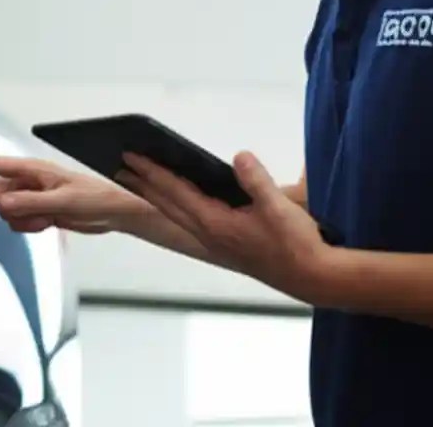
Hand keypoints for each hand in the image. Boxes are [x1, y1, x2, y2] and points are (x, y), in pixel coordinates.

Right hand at [0, 154, 145, 233]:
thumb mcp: (62, 201)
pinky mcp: (37, 211)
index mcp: (33, 169)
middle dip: (10, 207)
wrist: (112, 212)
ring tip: (48, 217)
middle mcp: (29, 181)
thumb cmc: (95, 197)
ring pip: (6, 212)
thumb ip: (29, 202)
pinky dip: (30, 227)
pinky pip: (18, 223)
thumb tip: (1, 204)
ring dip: (24, 220)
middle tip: (33, 210)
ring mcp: (32, 197)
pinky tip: (49, 224)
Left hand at [118, 150, 334, 301]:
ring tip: (138, 179)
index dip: (151, 172)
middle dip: (142, 182)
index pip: (174, 192)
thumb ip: (256, 180)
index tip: (131, 156)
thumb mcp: (278, 208)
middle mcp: (208, 234)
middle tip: (120, 164)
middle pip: (166, 203)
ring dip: (155, 194)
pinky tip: (177, 197)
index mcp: (215, 224)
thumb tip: (238, 156)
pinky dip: (176, 203)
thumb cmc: (296, 245)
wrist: (312, 277)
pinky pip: (190, 219)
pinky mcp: (224, 243)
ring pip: (176, 213)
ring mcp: (214, 241)